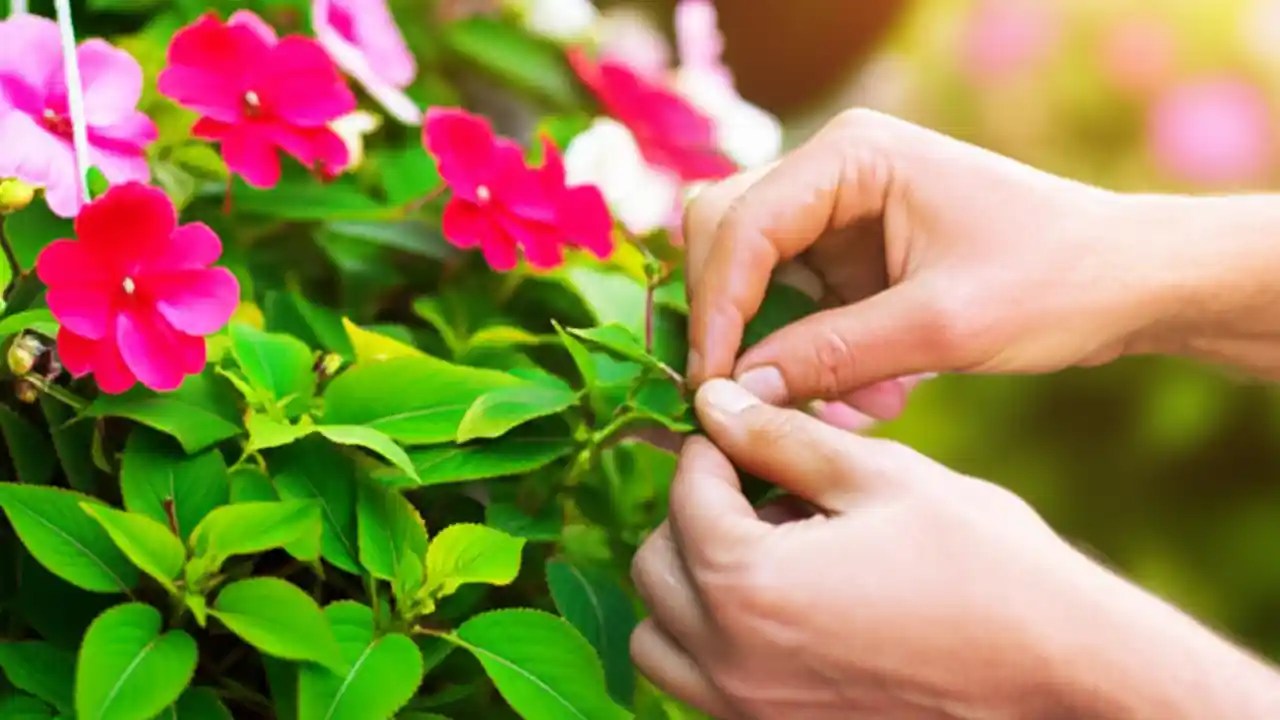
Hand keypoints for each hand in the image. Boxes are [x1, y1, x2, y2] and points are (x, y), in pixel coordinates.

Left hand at [631, 379, 1279, 718]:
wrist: (1061, 672)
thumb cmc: (982, 565)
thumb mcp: (880, 477)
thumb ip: (780, 439)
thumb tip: (717, 402)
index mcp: (746, 583)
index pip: (686, 492)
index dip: (716, 445)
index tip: (750, 429)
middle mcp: (730, 658)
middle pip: (656, 562)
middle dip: (696, 513)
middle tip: (763, 489)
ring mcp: (749, 708)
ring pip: (661, 636)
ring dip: (690, 584)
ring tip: (764, 553)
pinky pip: (702, 683)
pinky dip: (713, 640)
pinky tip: (785, 608)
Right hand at [684, 109, 1175, 405]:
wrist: (1129, 282)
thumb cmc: (1053, 283)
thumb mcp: (939, 328)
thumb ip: (829, 356)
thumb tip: (735, 394)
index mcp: (853, 155)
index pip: (741, 223)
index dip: (715, 307)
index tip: (712, 385)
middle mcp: (834, 171)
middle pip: (727, 238)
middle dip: (732, 323)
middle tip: (751, 400)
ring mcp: (840, 211)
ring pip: (754, 277)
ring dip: (778, 347)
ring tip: (852, 405)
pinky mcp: (854, 253)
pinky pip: (797, 303)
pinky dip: (812, 354)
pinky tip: (872, 396)